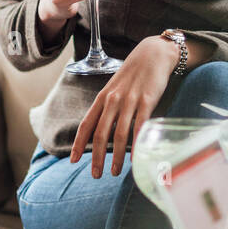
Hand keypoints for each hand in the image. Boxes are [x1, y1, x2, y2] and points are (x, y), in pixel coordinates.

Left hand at [69, 37, 177, 177]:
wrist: (153, 53)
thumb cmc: (134, 74)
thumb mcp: (115, 88)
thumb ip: (108, 108)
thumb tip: (102, 130)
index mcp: (103, 98)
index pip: (87, 124)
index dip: (78, 143)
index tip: (73, 160)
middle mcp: (113, 100)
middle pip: (100, 133)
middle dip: (96, 157)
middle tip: (96, 175)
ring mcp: (130, 100)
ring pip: (120, 134)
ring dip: (117, 156)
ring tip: (116, 172)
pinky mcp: (147, 100)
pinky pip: (140, 126)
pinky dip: (136, 144)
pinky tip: (135, 157)